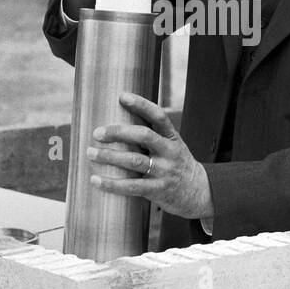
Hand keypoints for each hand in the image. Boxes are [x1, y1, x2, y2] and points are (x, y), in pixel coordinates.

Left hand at [86, 92, 213, 224]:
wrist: (199, 192)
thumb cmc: (176, 165)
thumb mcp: (171, 146)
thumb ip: (151, 136)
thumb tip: (117, 123)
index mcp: (172, 137)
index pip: (158, 116)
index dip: (141, 104)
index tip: (122, 96)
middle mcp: (170, 152)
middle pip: (144, 136)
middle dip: (118, 132)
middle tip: (97, 133)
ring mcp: (164, 171)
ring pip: (135, 161)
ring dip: (110, 156)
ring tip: (90, 153)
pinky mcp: (158, 190)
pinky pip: (132, 187)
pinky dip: (112, 184)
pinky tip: (96, 180)